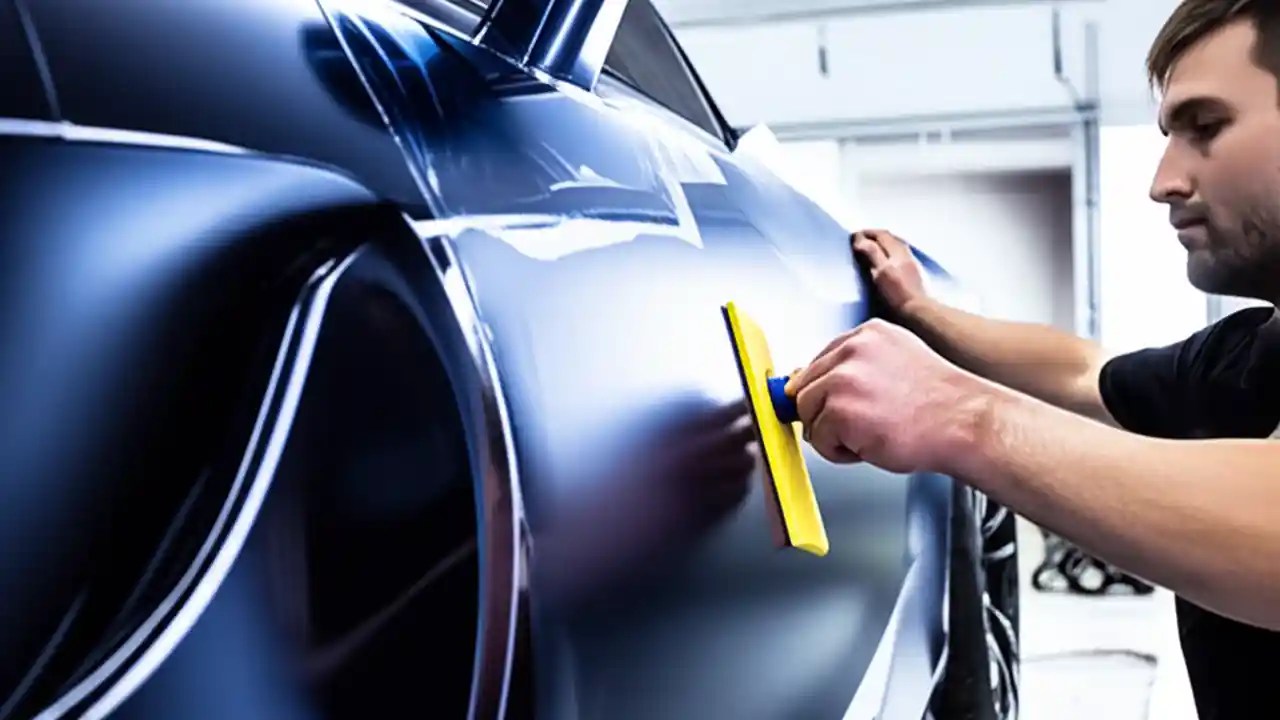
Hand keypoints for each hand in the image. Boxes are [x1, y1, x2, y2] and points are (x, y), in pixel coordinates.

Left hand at [784, 319, 989, 473]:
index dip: (826, 391)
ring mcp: (843, 379)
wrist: (965, 424)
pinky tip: (870, 444)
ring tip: (869, 434)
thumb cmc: (940, 404)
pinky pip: (818, 439)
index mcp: (868, 335)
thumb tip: (817, 381)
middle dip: (825, 412)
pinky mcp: (839, 410)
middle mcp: (852, 351)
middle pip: (806, 387)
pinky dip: (838, 451)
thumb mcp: (897, 363)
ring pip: (808, 413)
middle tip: (859, 425)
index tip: (835, 404)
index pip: (820, 361)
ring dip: (831, 432)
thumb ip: (858, 367)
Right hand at [852, 229, 928, 316]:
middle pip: (890, 238)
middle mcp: (907, 255)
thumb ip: (871, 254)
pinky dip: (892, 254)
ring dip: (885, 244)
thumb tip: (859, 238)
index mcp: (897, 252)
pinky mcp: (916, 276)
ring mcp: (913, 265)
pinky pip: (902, 257)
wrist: (920, 313)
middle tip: (862, 239)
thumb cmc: (898, 296)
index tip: (854, 236)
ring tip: (874, 248)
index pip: (881, 235)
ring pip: (897, 247)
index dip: (866, 233)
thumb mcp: (881, 273)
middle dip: (875, 236)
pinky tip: (888, 262)